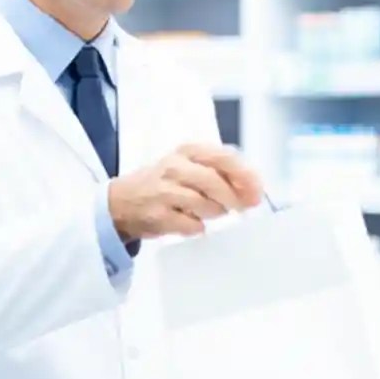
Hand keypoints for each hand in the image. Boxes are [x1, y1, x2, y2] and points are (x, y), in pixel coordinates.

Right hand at [108, 143, 262, 239]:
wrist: (122, 202)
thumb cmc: (164, 183)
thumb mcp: (190, 167)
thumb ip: (221, 173)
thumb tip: (253, 190)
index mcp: (188, 151)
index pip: (224, 158)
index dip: (245, 176)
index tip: (257, 192)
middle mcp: (175, 167)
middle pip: (215, 182)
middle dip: (233, 198)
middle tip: (240, 208)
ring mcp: (164, 192)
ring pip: (205, 205)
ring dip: (214, 212)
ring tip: (207, 211)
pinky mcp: (158, 216)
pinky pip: (192, 225)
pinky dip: (197, 226)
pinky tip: (190, 222)